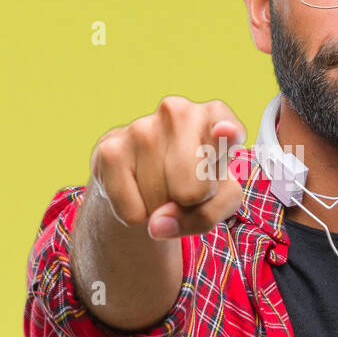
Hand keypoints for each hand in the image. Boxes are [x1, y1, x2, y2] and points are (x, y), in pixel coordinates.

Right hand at [88, 95, 245, 239]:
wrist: (143, 174)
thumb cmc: (194, 182)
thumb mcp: (218, 199)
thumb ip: (206, 214)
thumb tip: (156, 225)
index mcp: (215, 116)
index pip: (226, 128)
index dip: (227, 135)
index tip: (226, 132)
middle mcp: (179, 112)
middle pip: (193, 191)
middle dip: (190, 203)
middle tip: (185, 189)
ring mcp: (141, 127)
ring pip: (159, 204)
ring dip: (161, 208)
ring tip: (160, 186)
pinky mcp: (110, 149)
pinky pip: (132, 211)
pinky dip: (136, 215)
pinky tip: (136, 190)